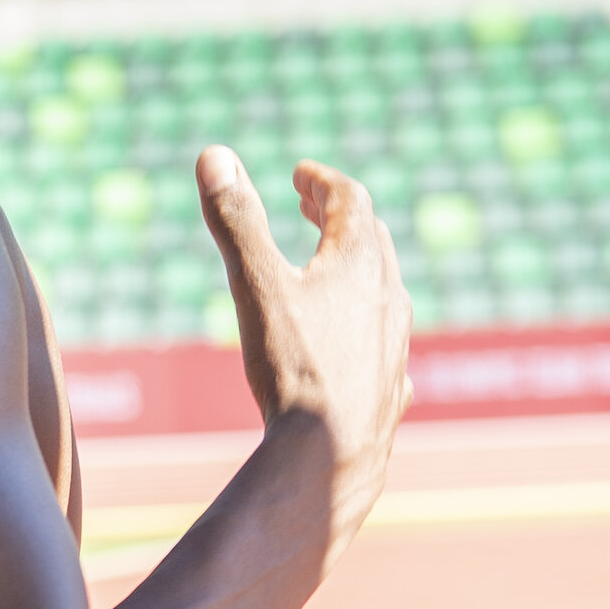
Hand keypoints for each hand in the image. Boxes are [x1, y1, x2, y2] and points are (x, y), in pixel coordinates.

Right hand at [196, 146, 413, 573]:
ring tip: (330, 270)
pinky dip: (366, 322)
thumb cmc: (295, 366)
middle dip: (342, 218)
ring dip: (357, 269)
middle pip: (374, 241)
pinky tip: (353, 342)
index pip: (351, 201)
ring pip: (385, 290)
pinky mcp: (391, 387)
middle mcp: (388, 298)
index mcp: (359, 264)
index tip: (300, 176)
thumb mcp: (255, 284)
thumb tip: (213, 153)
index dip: (323, 182)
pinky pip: (386, 340)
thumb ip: (235, 219)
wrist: (333, 455)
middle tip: (311, 209)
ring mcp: (396, 345)